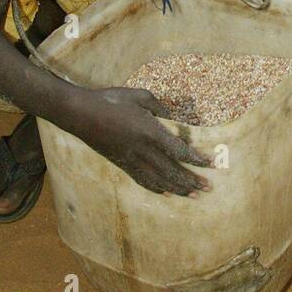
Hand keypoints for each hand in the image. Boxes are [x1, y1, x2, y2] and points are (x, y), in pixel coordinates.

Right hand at [75, 87, 211, 195]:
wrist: (80, 114)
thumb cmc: (110, 100)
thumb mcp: (139, 96)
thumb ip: (159, 106)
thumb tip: (173, 116)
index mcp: (149, 132)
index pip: (178, 151)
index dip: (196, 159)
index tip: (211, 164)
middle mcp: (142, 150)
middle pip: (172, 171)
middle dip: (191, 181)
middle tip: (208, 189)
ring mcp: (131, 160)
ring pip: (158, 179)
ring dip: (177, 188)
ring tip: (192, 195)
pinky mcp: (121, 164)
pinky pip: (142, 179)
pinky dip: (156, 187)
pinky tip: (166, 192)